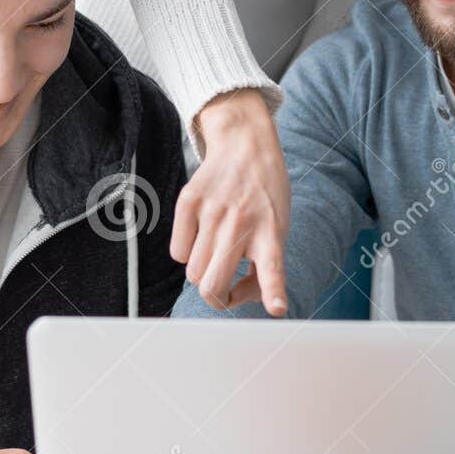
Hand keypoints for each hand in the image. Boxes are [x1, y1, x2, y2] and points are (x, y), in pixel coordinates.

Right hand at [173, 89, 290, 315]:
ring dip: (202, 273)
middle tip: (226, 290)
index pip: (272, 267)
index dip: (272, 291)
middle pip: (212, 286)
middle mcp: (241, 223)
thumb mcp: (278, 227)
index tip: (277, 309)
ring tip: (216, 254)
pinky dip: (187, 253)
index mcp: (270, 232)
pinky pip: (177, 252)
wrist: (245, 144)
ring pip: (192, 273)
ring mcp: (212, 212)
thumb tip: (236, 296)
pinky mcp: (188, 202)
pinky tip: (202, 235)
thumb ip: (263, 265)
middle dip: (217, 298)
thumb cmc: (264, 196)